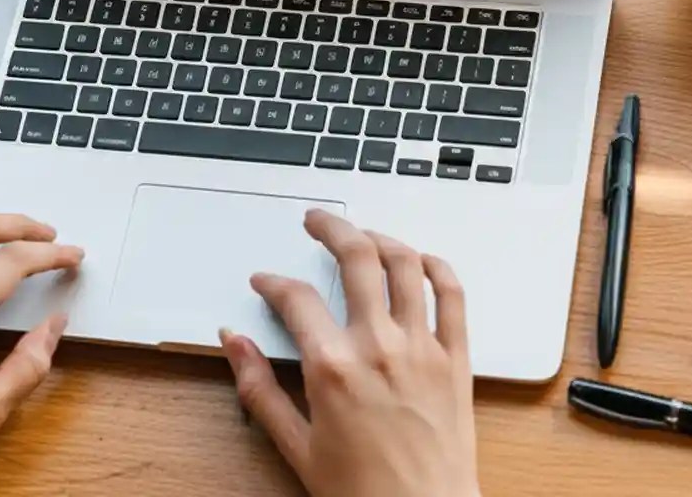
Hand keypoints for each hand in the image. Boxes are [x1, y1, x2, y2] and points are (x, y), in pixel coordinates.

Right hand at [220, 210, 478, 496]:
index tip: (265, 282)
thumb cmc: (362, 493)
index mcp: (333, 369)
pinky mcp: (457, 358)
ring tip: (363, 234)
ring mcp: (423, 348)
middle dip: (330, 228)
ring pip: (405, 264)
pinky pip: (453, 295)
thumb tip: (234, 342)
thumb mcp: (295, 446)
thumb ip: (259, 389)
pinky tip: (420, 260)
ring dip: (381, 238)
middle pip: (356, 258)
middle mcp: (380, 347)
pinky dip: (437, 267)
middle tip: (316, 221)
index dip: (273, 283)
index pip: (296, 300)